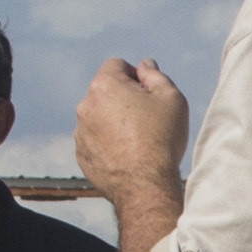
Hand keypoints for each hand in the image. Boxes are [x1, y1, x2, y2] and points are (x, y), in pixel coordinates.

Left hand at [76, 58, 189, 211]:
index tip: (149, 95)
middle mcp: (85, 106)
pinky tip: (127, 155)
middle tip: (147, 119)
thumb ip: (156, 75)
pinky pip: (95, 141)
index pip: (117, 66)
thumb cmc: (161, 139)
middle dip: (124, 99)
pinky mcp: (82, 155)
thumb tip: (145, 66)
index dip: (136, 76)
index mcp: (104, 86)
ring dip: (114, 122)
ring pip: (99, 118)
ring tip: (137, 141)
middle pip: (107, 92)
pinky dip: (108, 144)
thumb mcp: (171, 98)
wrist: (145, 185)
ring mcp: (80, 133)